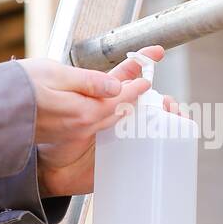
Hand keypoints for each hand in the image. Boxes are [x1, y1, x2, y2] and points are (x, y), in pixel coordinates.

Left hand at [19, 45, 184, 197]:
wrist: (47, 172)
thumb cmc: (53, 138)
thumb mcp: (66, 103)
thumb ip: (87, 88)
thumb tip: (116, 85)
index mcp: (101, 101)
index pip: (125, 78)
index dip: (141, 63)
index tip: (157, 52)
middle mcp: (114, 118)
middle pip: (146, 104)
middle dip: (163, 100)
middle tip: (168, 104)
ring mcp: (120, 139)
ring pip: (151, 126)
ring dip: (168, 122)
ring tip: (174, 120)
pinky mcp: (123, 161)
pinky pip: (147, 156)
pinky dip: (163, 151)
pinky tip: (171, 147)